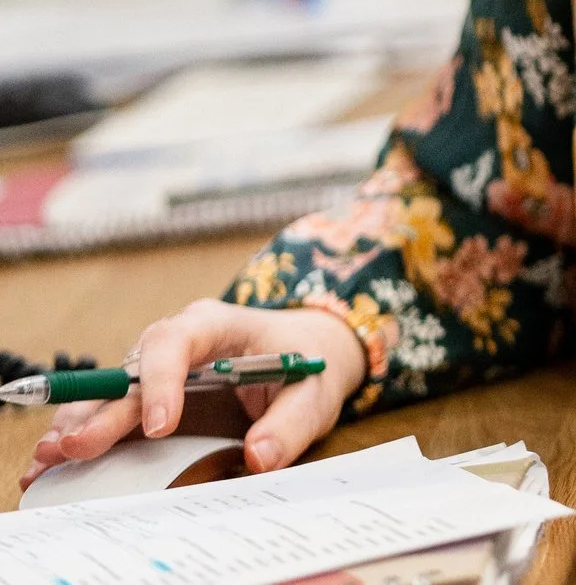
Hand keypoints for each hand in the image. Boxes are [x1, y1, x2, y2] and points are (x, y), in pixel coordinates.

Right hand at [21, 301, 364, 487]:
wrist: (307, 355)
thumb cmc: (308, 365)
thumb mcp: (314, 391)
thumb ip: (290, 423)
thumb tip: (258, 458)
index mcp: (217, 324)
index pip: (177, 340)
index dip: (162, 382)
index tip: (158, 426)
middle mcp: (178, 340)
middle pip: (132, 370)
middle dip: (103, 409)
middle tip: (76, 446)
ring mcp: (159, 368)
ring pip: (111, 391)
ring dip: (80, 423)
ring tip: (51, 457)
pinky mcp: (149, 395)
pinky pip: (112, 411)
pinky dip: (85, 433)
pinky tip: (56, 460)